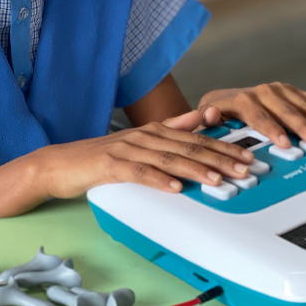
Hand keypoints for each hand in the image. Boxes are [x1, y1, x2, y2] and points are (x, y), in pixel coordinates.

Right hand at [34, 110, 255, 199]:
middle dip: (218, 157)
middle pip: (187, 146)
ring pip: (167, 158)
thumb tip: (201, 118)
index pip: (195, 137)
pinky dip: (158, 179)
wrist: (59, 164)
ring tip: (217, 179)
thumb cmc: (101, 156)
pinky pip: (139, 173)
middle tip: (242, 168)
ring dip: (195, 169)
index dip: (222, 145)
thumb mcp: (140, 141)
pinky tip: (175, 187)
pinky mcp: (110, 165)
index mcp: (153, 131)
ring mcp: (126, 149)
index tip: (246, 155)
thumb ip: (172, 128)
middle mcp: (143, 136)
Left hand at [197, 82, 305, 148]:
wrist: (221, 100)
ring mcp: (278, 91)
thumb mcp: (204, 119)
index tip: (284, 143)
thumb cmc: (215, 115)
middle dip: (303, 126)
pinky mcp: (289, 92)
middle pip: (285, 110)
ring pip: (302, 103)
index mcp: (241, 100)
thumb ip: (206, 119)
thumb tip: (212, 114)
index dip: (272, 129)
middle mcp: (262, 92)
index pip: (258, 115)